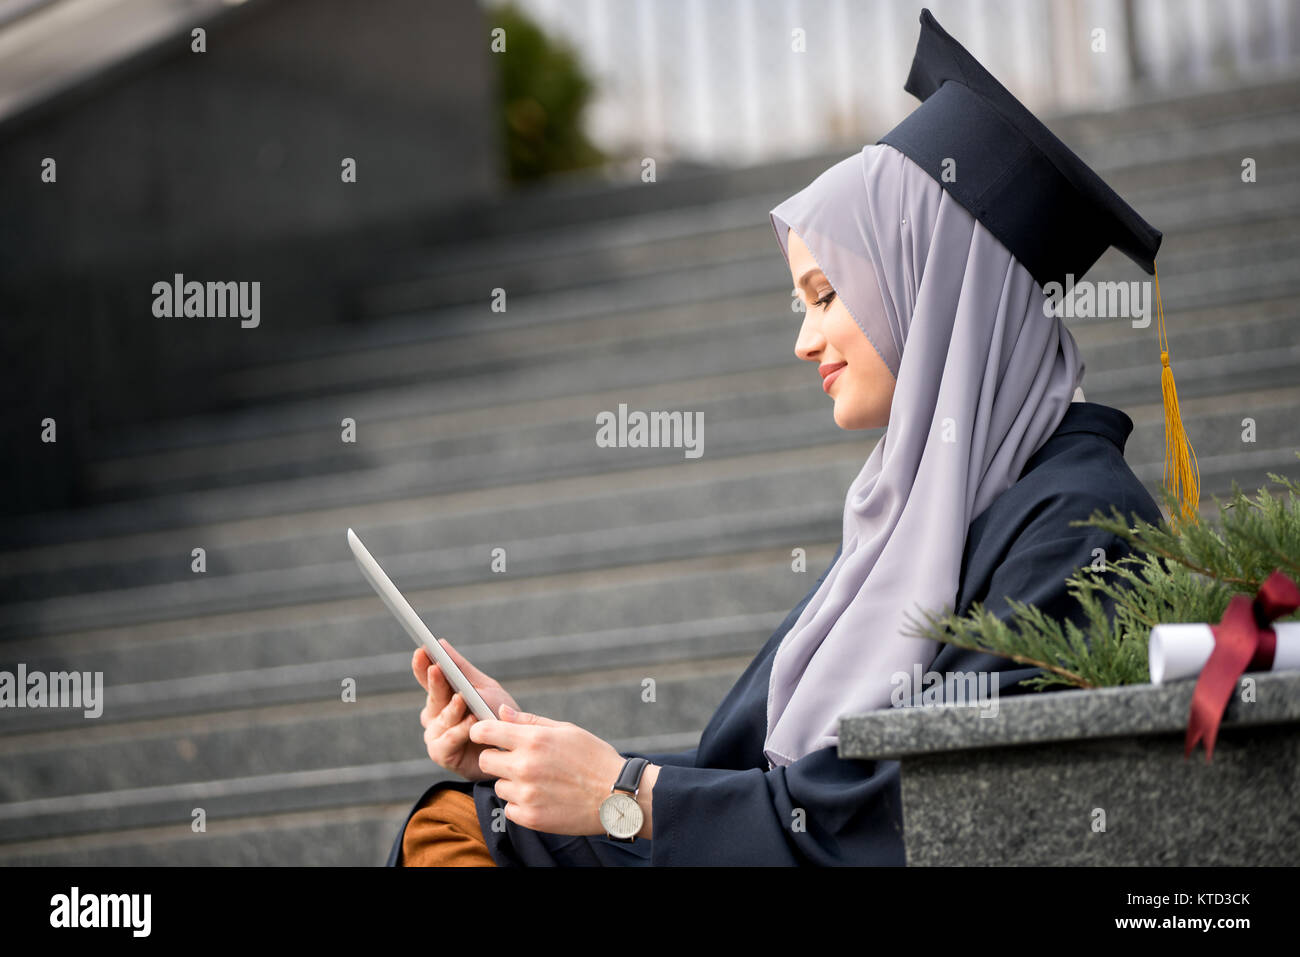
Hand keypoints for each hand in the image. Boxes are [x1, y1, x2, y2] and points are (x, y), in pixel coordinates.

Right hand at [414, 640, 519, 781]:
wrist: (512, 752)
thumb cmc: (496, 717)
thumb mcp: (484, 688)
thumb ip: (462, 670)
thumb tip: (440, 643)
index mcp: (442, 696)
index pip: (427, 677)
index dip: (422, 664)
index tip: (422, 649)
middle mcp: (435, 714)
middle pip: (433, 695)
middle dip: (436, 682)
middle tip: (437, 668)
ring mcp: (436, 734)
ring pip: (441, 718)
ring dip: (453, 709)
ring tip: (462, 698)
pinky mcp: (441, 754)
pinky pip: (447, 740)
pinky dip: (459, 731)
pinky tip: (471, 722)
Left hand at [469, 707, 643, 835]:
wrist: (618, 796)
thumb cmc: (594, 758)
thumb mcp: (566, 730)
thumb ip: (529, 721)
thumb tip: (500, 711)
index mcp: (533, 739)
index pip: (484, 732)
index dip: (480, 732)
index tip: (486, 736)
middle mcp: (525, 766)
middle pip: (485, 761)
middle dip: (497, 759)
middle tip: (517, 761)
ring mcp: (526, 794)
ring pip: (499, 786)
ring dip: (512, 784)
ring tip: (539, 782)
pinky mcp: (531, 817)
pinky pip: (510, 808)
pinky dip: (521, 804)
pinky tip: (542, 798)